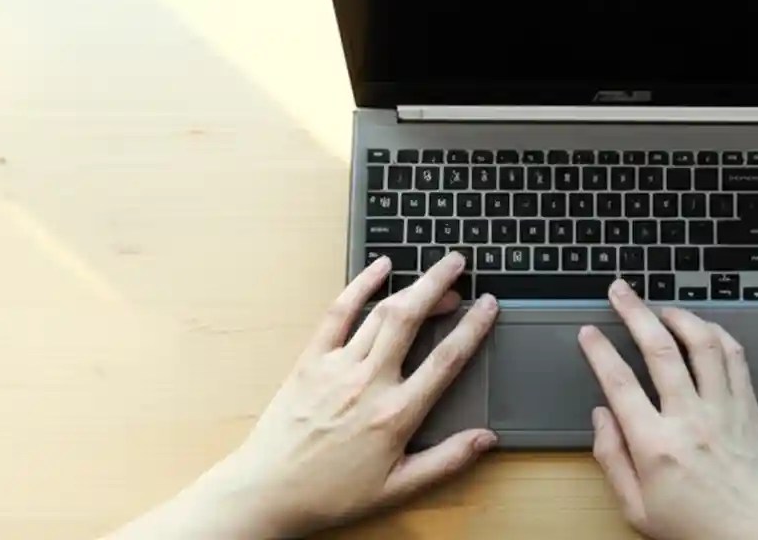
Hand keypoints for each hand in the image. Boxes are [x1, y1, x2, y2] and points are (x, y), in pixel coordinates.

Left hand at [106, 252, 498, 538]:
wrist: (268, 492)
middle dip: (439, 284)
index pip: (446, 359)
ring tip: (434, 273)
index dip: (473, 327)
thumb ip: (446, 460)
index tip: (488, 304)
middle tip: (458, 263)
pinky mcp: (311, 361)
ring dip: (411, 286)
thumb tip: (486, 439)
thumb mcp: (398, 487)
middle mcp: (370, 382)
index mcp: (396, 414)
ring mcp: (338, 367)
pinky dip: (360, 286)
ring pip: (382, 312)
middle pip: (412, 319)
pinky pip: (338, 313)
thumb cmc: (331, 494)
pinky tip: (379, 268)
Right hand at [578, 280, 757, 539]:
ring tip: (660, 308)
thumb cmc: (700, 529)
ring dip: (678, 316)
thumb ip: (611, 459)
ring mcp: (724, 409)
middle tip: (620, 291)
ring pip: (702, 342)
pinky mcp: (749, 407)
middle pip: (658, 348)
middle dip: (634, 312)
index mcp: (656, 446)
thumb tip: (601, 417)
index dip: (598, 351)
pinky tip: (703, 328)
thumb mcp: (637, 509)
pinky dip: (717, 333)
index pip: (619, 382)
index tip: (588, 333)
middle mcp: (691, 419)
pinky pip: (734, 356)